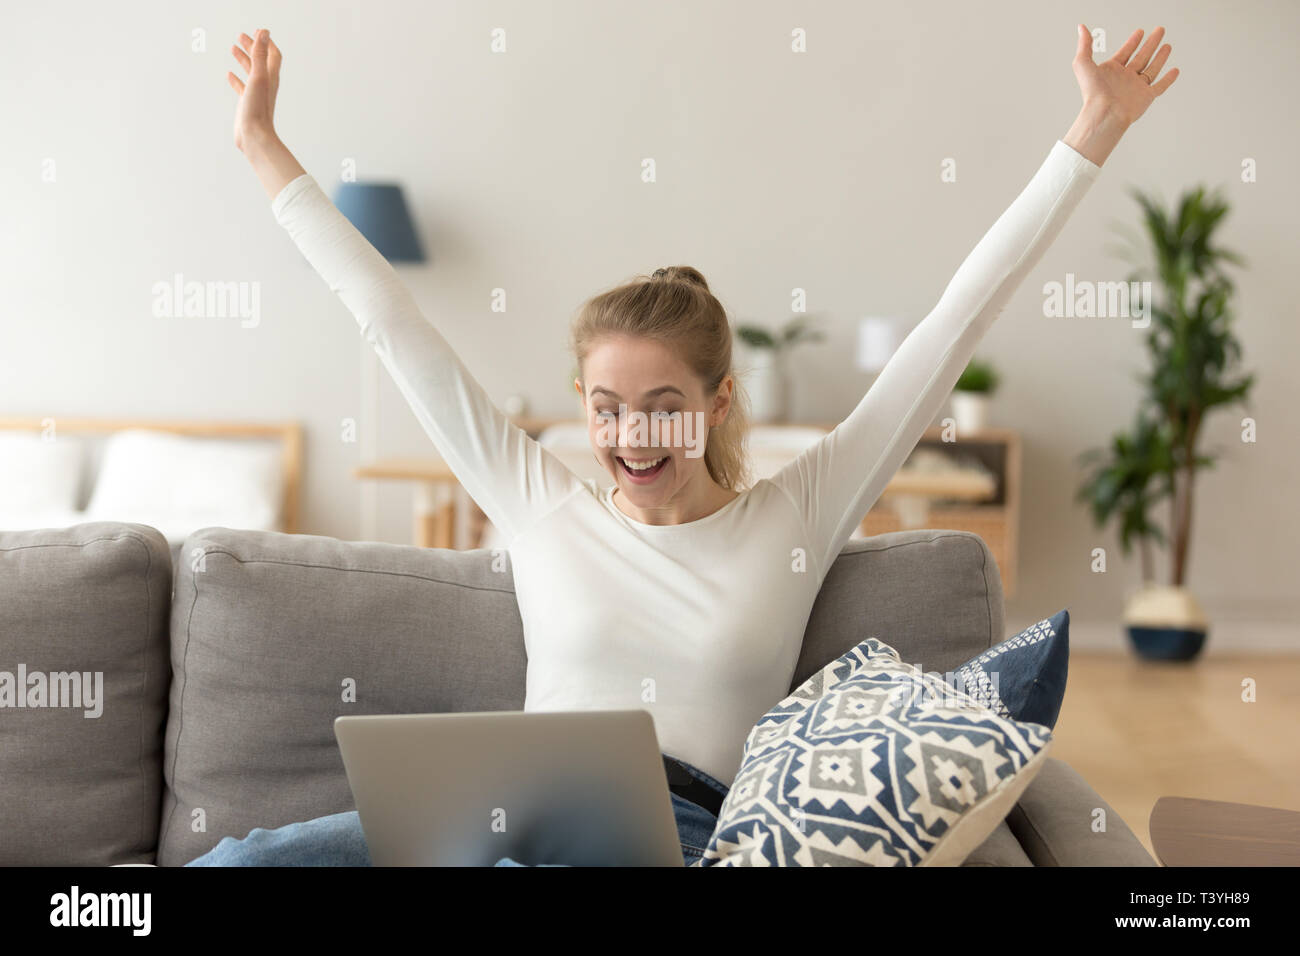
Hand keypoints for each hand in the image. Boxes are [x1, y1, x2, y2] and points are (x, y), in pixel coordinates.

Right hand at [227, 29, 282, 153]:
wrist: (254, 137)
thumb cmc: (257, 110)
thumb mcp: (258, 77)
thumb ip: (260, 54)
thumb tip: (264, 32)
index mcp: (270, 78)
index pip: (273, 56)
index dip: (267, 43)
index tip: (258, 31)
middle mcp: (265, 86)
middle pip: (260, 61)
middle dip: (252, 47)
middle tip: (241, 36)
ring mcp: (256, 95)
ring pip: (251, 73)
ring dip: (243, 60)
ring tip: (233, 48)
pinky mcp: (247, 104)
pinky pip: (242, 88)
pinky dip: (237, 79)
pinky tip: (229, 75)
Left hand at [1072, 24, 1178, 127]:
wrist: (1104, 113)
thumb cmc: (1092, 92)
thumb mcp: (1083, 64)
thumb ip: (1084, 45)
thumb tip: (1082, 28)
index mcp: (1112, 71)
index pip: (1125, 52)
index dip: (1132, 42)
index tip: (1140, 31)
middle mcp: (1125, 78)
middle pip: (1141, 57)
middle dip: (1151, 43)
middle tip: (1159, 30)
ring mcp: (1136, 88)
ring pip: (1152, 69)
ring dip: (1160, 57)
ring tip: (1167, 46)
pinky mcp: (1146, 97)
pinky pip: (1160, 86)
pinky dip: (1168, 79)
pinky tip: (1175, 71)